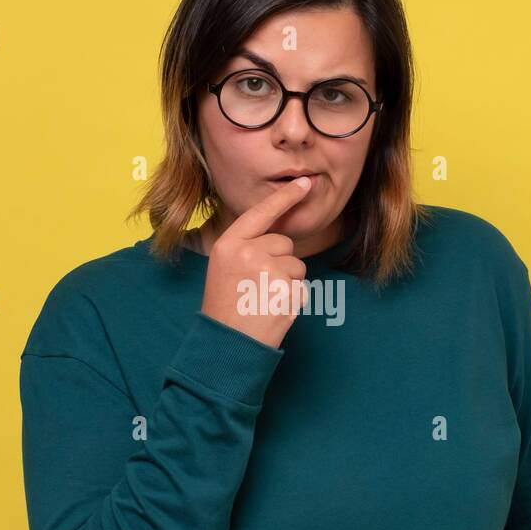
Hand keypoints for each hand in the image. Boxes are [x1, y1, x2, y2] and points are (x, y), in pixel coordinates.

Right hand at [199, 177, 311, 349]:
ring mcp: (268, 270)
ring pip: (297, 266)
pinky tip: (273, 312)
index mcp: (228, 244)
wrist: (227, 346)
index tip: (305, 183)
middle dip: (280, 263)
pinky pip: (302, 288)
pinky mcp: (286, 290)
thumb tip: (281, 235)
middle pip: (284, 243)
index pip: (261, 213)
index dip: (285, 198)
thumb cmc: (226, 309)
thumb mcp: (225, 269)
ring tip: (263, 301)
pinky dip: (293, 301)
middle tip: (257, 289)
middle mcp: (247, 252)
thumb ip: (247, 248)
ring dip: (288, 283)